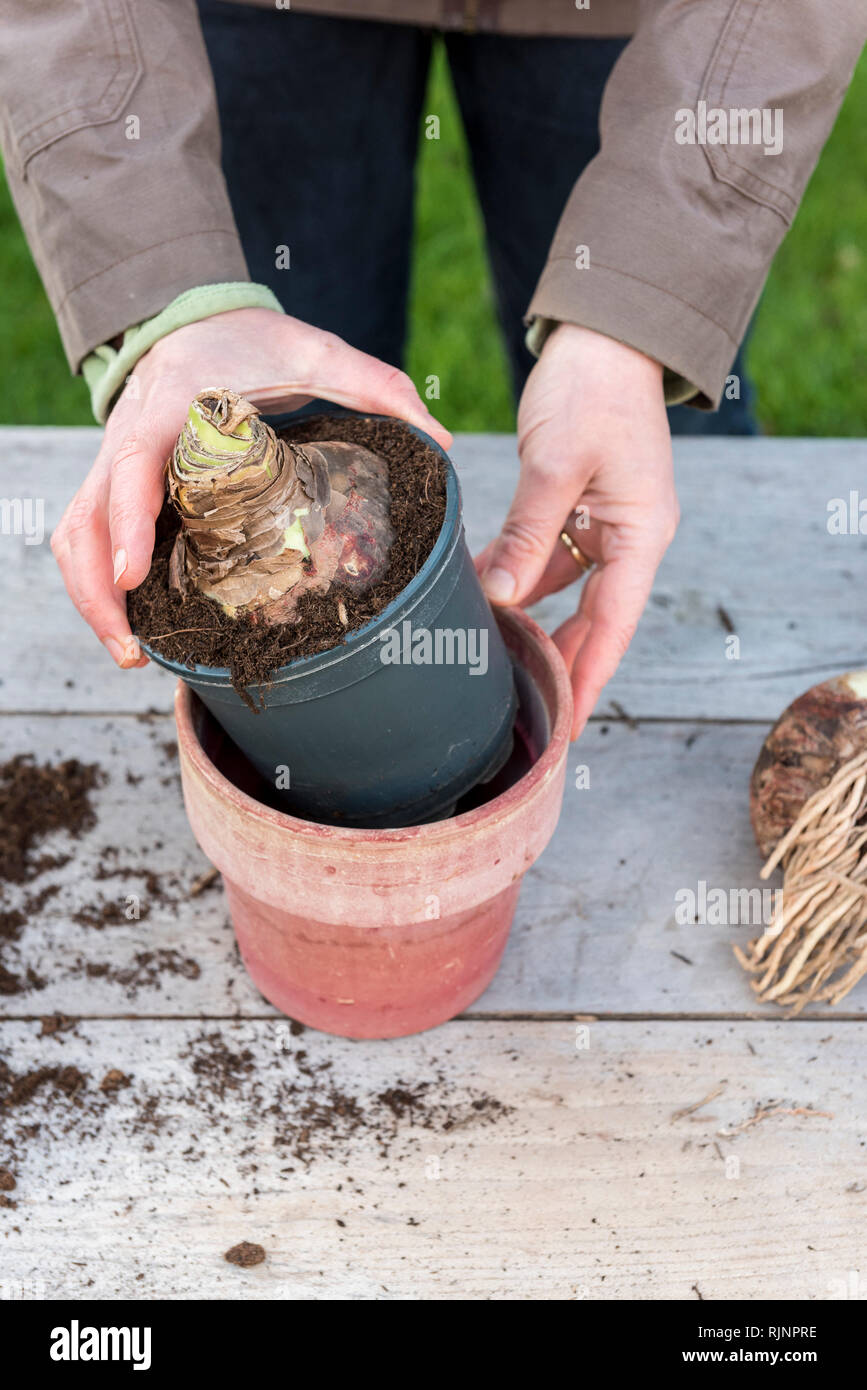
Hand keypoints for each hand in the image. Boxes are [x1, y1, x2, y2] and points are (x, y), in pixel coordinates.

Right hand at [51, 308, 451, 666]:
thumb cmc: (253, 341)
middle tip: (132, 652)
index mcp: (175, 404)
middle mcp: (129, 435)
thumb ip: (376, 387)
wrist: (195, 318)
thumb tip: (438, 440)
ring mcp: (115, 463)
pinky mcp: (115, 485)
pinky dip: (98, 584)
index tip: (135, 578)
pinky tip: (133, 628)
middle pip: (86, 521)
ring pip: (77, 536)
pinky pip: (88, 538)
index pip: (134, 466)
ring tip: (130, 656)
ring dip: (92, 599)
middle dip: (99, 590)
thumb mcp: (317, 352)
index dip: (129, 524)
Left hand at [479, 322, 678, 738]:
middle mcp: (629, 537)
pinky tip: (480, 594)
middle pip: (594, 619)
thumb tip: (503, 600)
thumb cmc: (591, 389)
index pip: (615, 625)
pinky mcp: (578, 507)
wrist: (602, 334)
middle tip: (526, 713)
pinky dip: (516, 577)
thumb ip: (529, 534)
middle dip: (562, 664)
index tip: (568, 725)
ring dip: (531, 621)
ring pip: (565, 592)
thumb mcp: (555, 464)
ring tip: (491, 660)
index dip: (590, 677)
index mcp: (641, 534)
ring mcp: (605, 523)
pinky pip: (547, 557)